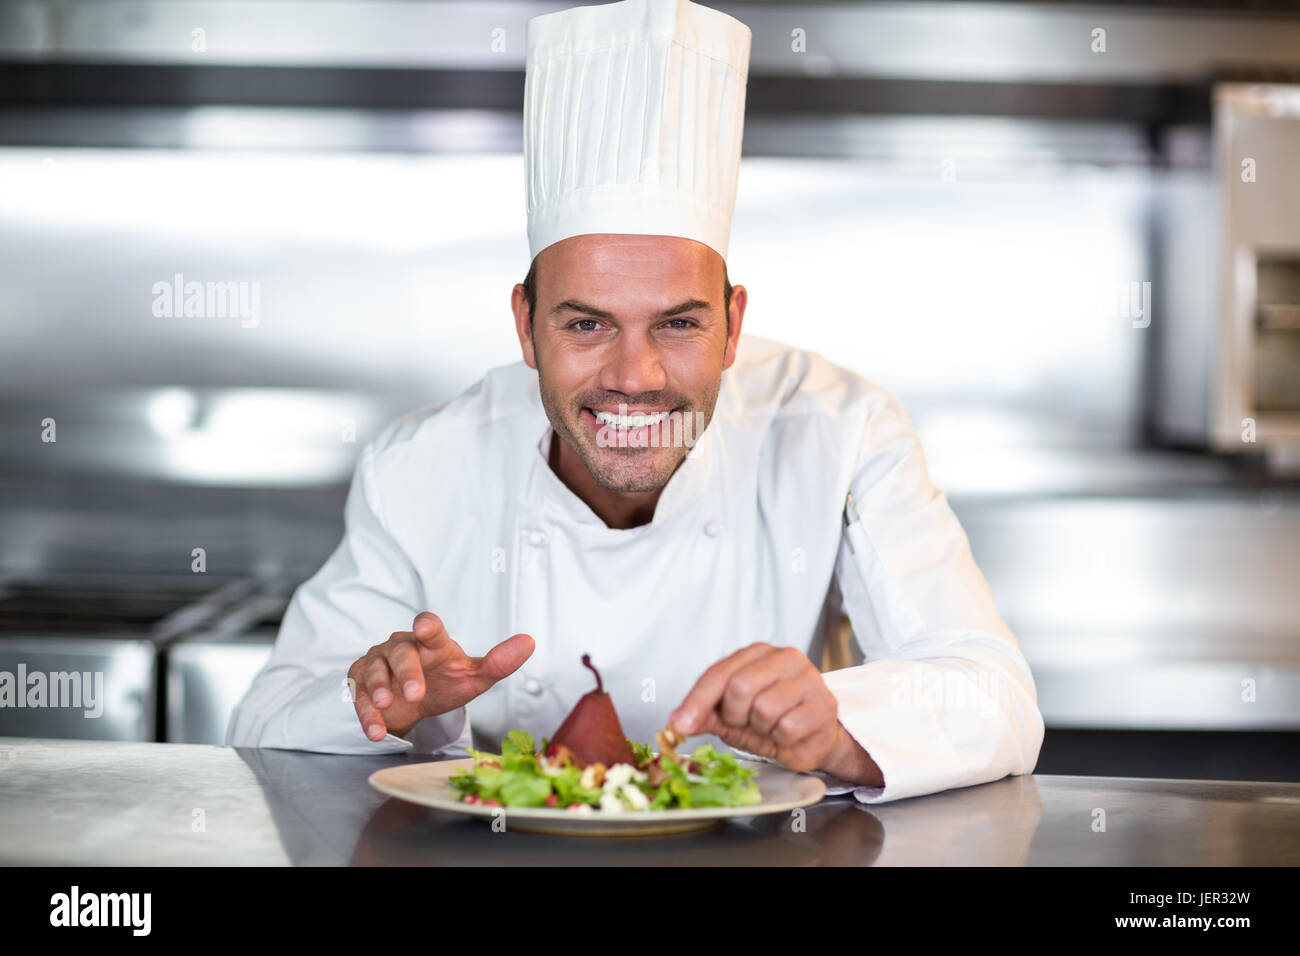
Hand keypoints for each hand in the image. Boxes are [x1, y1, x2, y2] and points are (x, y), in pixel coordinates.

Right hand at [347, 611, 533, 740]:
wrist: (414, 703)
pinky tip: (376, 732)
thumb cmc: (444, 681)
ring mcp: (379, 663)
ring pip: (374, 670)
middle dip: (406, 671)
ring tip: (386, 706)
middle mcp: (402, 647)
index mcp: (431, 642)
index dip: (427, 626)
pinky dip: (366, 715)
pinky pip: (359, 696)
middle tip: (414, 693)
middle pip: (401, 652)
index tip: (424, 627)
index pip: (429, 628)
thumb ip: (498, 663)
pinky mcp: (360, 683)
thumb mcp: (473, 677)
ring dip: (378, 688)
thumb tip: (529, 642)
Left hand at [669, 643, 882, 784]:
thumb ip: (705, 714)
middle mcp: (784, 657)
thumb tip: (677, 722)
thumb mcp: (731, 717)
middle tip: (745, 722)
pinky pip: (787, 727)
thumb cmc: (772, 721)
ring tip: (771, 726)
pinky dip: (782, 738)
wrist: (812, 738)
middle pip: (740, 687)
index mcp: (757, 653)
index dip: (696, 701)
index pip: (718, 673)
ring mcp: (808, 678)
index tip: (681, 724)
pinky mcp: (824, 704)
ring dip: (761, 728)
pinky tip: (789, 733)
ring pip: (765, 708)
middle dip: (736, 715)